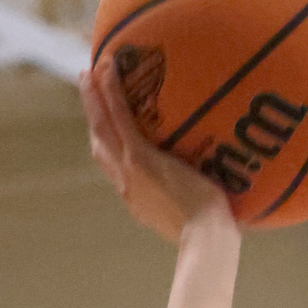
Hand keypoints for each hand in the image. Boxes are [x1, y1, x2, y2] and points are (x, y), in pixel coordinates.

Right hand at [80, 59, 233, 243]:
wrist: (206, 238)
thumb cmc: (213, 234)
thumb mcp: (198, 217)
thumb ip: (197, 203)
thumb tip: (218, 198)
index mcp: (138, 198)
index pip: (116, 166)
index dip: (108, 145)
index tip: (106, 129)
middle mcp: (126, 183)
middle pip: (100, 142)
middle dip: (93, 115)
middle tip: (88, 90)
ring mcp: (129, 169)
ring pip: (102, 125)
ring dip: (93, 97)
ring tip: (90, 72)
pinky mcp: (141, 158)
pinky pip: (120, 117)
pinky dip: (110, 92)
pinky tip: (107, 69)